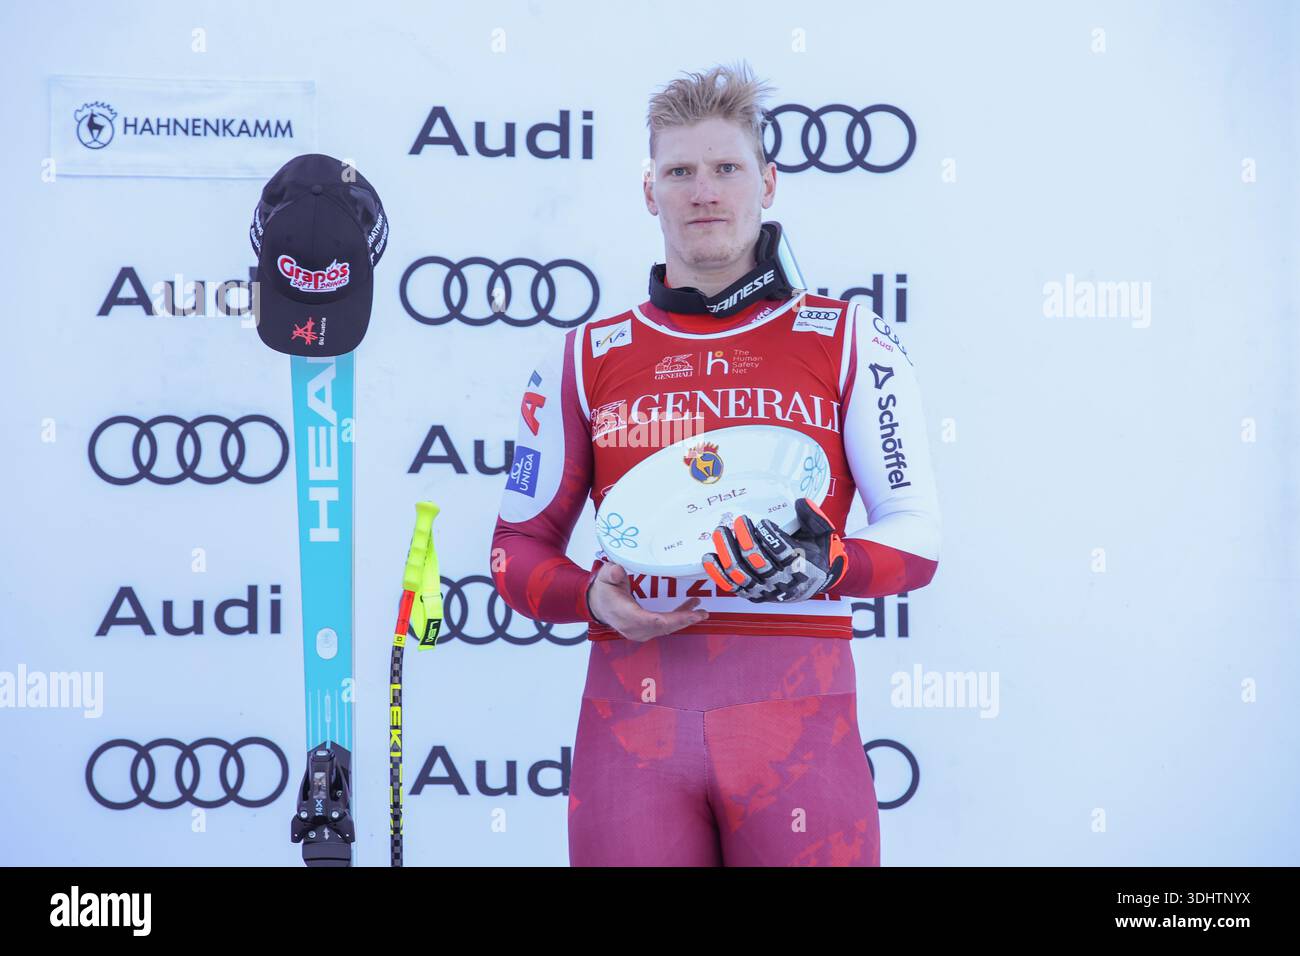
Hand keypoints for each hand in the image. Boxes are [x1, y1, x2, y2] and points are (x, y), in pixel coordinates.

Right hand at [585, 561, 708, 642]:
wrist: (599, 605)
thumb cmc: (604, 590)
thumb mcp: (605, 577)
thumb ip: (611, 573)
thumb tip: (617, 571)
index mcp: (624, 614)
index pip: (649, 620)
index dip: (669, 619)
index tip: (687, 616)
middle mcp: (634, 627)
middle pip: (663, 627)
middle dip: (683, 620)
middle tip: (701, 613)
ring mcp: (640, 631)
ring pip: (667, 628)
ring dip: (684, 619)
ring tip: (702, 611)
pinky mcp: (646, 630)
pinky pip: (666, 626)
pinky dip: (679, 618)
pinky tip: (691, 608)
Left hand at [701, 498, 847, 602]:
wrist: (815, 582)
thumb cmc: (815, 554)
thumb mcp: (821, 534)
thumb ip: (814, 518)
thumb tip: (801, 502)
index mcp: (802, 568)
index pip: (784, 554)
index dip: (771, 538)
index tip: (763, 523)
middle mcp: (782, 583)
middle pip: (758, 563)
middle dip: (745, 540)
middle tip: (738, 521)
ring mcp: (765, 591)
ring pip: (741, 574)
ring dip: (728, 552)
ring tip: (721, 532)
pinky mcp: (752, 595)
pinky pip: (731, 586)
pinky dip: (718, 572)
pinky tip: (709, 557)